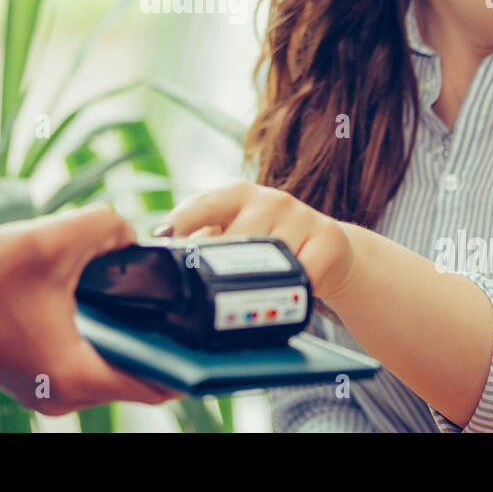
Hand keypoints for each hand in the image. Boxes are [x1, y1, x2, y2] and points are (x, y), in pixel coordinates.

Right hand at [0, 201, 181, 416]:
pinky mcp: (29, 372)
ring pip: (104, 362)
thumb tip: (131, 232)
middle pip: (131, 372)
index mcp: (78, 377)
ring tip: (136, 290)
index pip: (156, 383)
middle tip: (173, 297)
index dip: (188, 360)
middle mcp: (64, 395)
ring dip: (121, 330)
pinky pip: (79, 357)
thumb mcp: (56, 239)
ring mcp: (44, 388)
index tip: (209, 333)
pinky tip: (94, 294)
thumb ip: (107, 227)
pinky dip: (94, 331)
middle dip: (154, 335)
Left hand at [159, 180, 356, 300]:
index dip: (180, 221)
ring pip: (272, 257)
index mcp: (239, 194)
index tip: (161, 238)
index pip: (203, 204)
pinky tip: (288, 295)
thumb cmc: (270, 243)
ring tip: (252, 297)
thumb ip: (206, 242)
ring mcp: (302, 216)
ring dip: (261, 281)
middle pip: (238, 238)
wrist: (330, 250)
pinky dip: (294, 290)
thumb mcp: (237, 234)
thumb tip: (166, 259)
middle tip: (213, 288)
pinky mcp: (329, 240)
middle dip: (224, 265)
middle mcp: (271, 199)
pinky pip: (304, 274)